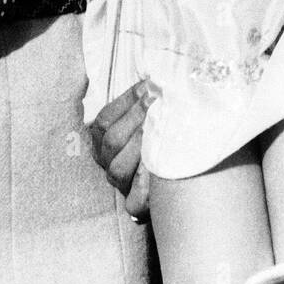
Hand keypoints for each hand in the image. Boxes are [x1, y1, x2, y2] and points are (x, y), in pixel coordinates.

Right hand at [87, 80, 153, 220]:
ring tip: (160, 129)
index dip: (126, 101)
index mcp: (105, 141)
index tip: (149, 86)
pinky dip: (146, 185)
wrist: (179, 183)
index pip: (105, 119)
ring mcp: (120, 184)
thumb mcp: (150, 120)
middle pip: (111, 140)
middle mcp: (108, 162)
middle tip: (157, 101)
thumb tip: (156, 78)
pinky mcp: (135, 205)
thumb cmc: (162, 142)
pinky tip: (160, 168)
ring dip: (139, 146)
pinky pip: (135, 200)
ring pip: (118, 168)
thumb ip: (147, 103)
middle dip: (135, 117)